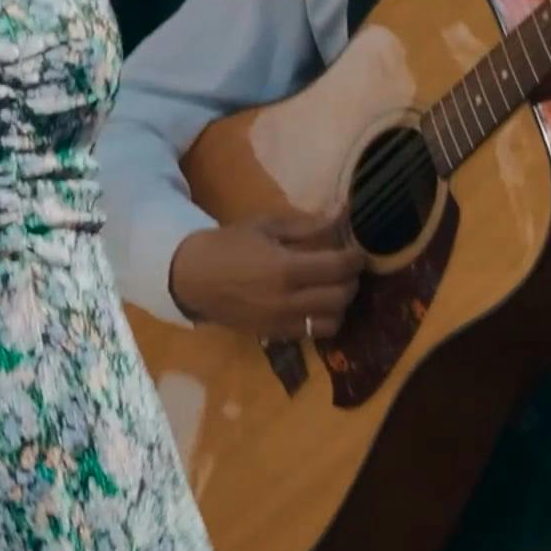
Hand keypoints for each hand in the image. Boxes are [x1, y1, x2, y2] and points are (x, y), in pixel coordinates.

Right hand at [169, 208, 362, 344]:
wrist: (191, 277)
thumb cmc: (228, 244)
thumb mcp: (266, 226)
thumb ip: (307, 225)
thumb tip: (341, 216)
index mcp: (286, 268)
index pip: (338, 267)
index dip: (355, 258)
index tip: (358, 250)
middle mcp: (288, 300)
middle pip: (341, 296)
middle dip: (351, 281)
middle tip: (348, 268)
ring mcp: (282, 322)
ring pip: (332, 321)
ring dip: (340, 304)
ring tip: (335, 288)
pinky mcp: (275, 335)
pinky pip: (312, 333)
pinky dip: (323, 320)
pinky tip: (317, 304)